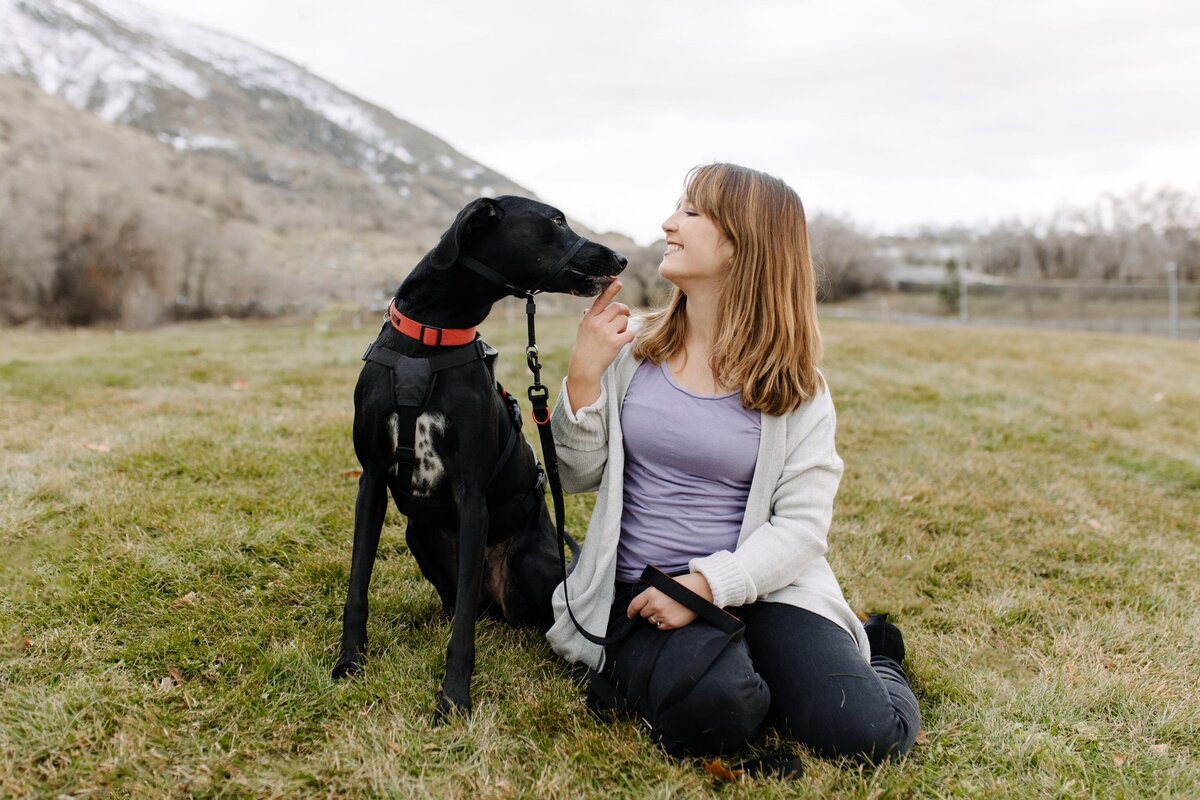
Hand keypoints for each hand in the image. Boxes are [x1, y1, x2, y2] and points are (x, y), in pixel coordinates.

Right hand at [566, 280, 633, 412]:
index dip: (611, 290)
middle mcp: (597, 322)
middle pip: (618, 308)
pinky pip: (630, 333)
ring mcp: (606, 332)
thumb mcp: (583, 329)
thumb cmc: (585, 346)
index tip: (618, 281)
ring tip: (617, 334)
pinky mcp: (615, 343)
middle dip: (624, 311)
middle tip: (625, 316)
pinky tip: (623, 341)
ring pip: (625, 320)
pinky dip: (629, 336)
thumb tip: (589, 308)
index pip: (601, 300)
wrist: (584, 366)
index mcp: (590, 317)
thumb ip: (590, 317)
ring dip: (625, 326)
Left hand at [626, 573, 712, 631]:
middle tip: (659, 606)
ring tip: (668, 609)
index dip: (631, 612)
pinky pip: (660, 627)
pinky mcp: (671, 623)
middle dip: (648, 611)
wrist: (700, 590)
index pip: (634, 605)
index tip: (630, 615)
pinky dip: (664, 623)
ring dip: (656, 617)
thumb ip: (651, 595)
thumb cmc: (682, 585)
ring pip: (651, 621)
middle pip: (643, 614)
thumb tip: (643, 605)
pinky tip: (672, 615)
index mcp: (651, 593)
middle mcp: (655, 605)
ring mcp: (663, 615)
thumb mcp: (663, 585)